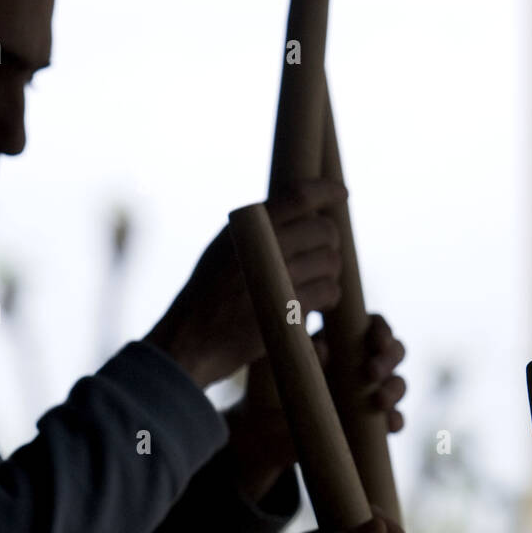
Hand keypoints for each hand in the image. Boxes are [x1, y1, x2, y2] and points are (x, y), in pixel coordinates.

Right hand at [146, 179, 346, 386]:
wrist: (188, 341)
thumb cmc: (205, 298)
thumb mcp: (221, 251)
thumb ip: (255, 232)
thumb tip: (299, 217)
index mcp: (246, 226)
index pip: (299, 196)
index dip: (327, 190)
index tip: (342, 193)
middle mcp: (262, 246)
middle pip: (323, 231)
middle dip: (330, 244)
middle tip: (324, 259)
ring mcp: (276, 278)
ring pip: (330, 263)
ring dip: (330, 275)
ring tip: (317, 286)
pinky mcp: (288, 309)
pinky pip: (328, 293)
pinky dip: (328, 299)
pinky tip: (317, 305)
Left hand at [225, 314, 407, 500]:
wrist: (261, 435)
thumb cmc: (265, 391)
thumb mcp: (273, 365)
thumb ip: (295, 349)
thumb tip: (323, 347)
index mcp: (337, 341)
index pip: (369, 325)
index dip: (381, 329)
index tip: (377, 341)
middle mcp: (357, 364)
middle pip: (392, 351)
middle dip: (390, 358)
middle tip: (372, 372)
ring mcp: (365, 394)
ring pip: (398, 382)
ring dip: (395, 388)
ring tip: (379, 401)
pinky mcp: (367, 425)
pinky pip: (393, 419)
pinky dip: (396, 421)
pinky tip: (391, 426)